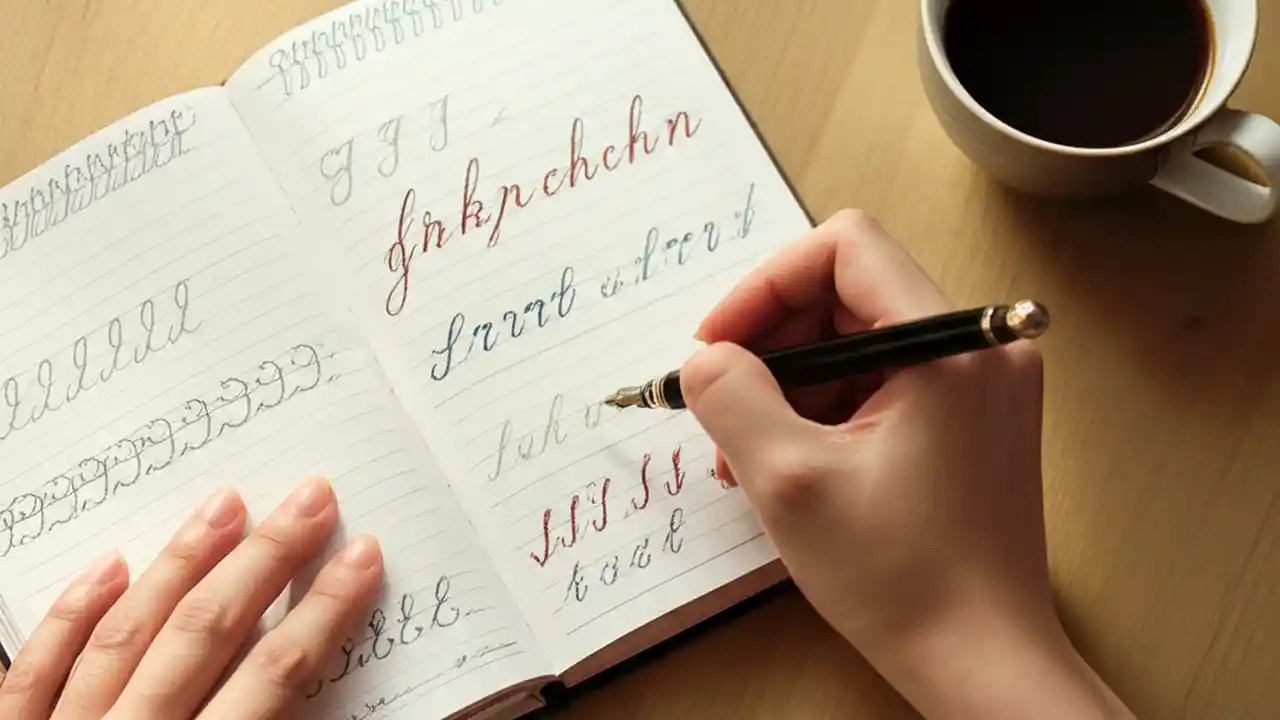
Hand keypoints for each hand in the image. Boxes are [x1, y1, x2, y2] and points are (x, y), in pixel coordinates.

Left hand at [0, 476, 381, 719]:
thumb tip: (347, 694)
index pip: (277, 675)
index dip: (325, 610)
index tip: (362, 556)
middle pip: (208, 633)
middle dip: (266, 560)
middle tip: (311, 497)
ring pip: (127, 635)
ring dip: (183, 564)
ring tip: (226, 503)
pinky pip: (35, 672)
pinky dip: (71, 619)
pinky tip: (108, 567)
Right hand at [681, 211, 1132, 718]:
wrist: (981, 662)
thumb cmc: (902, 580)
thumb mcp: (790, 482)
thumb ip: (733, 399)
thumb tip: (707, 357)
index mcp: (950, 346)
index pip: (846, 248)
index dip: (766, 285)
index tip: (718, 346)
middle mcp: (978, 347)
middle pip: (847, 292)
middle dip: (771, 342)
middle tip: (721, 405)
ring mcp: (979, 385)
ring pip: (858, 340)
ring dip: (790, 383)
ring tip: (746, 453)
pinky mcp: (969, 420)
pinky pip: (879, 381)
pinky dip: (824, 409)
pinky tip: (789, 463)